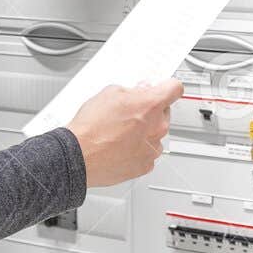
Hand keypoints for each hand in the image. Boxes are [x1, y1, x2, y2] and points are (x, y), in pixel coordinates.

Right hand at [67, 80, 182, 186]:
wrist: (79, 156)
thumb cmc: (91, 128)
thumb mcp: (109, 94)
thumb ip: (131, 91)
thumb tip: (139, 91)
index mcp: (151, 105)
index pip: (174, 88)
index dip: (166, 87)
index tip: (163, 88)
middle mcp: (157, 127)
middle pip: (164, 113)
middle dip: (150, 111)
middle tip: (129, 112)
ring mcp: (152, 148)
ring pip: (155, 135)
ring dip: (144, 132)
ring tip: (120, 133)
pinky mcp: (145, 165)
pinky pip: (147, 153)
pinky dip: (137, 150)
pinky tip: (120, 147)